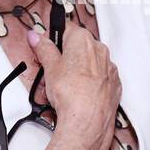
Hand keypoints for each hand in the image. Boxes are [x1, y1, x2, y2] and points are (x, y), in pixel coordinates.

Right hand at [27, 24, 119, 149]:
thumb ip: (43, 48)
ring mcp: (109, 68)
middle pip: (77, 48)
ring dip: (75, 72)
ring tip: (62, 88)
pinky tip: (77, 95)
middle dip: (63, 58)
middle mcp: (100, 50)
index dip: (53, 39)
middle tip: (51, 72)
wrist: (88, 121)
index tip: (46, 48)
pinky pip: (98, 79)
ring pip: (88, 64)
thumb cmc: (71, 94)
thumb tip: (36, 37)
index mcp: (83, 40)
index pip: (66, 28)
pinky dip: (89, 84)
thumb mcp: (49, 68)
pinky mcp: (113, 84)